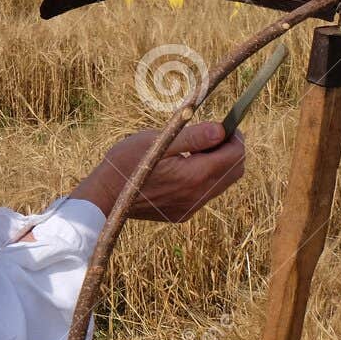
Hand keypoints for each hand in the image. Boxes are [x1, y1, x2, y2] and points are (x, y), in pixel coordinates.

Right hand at [72, 123, 244, 222]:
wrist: (105, 196)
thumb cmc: (127, 162)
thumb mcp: (158, 141)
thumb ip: (193, 137)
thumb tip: (221, 130)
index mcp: (194, 176)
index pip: (235, 155)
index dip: (235, 137)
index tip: (224, 125)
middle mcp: (197, 196)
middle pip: (235, 172)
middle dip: (231, 150)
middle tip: (214, 135)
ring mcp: (191, 207)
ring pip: (222, 184)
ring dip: (218, 164)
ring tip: (197, 150)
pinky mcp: (182, 214)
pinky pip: (205, 194)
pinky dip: (205, 178)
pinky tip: (184, 168)